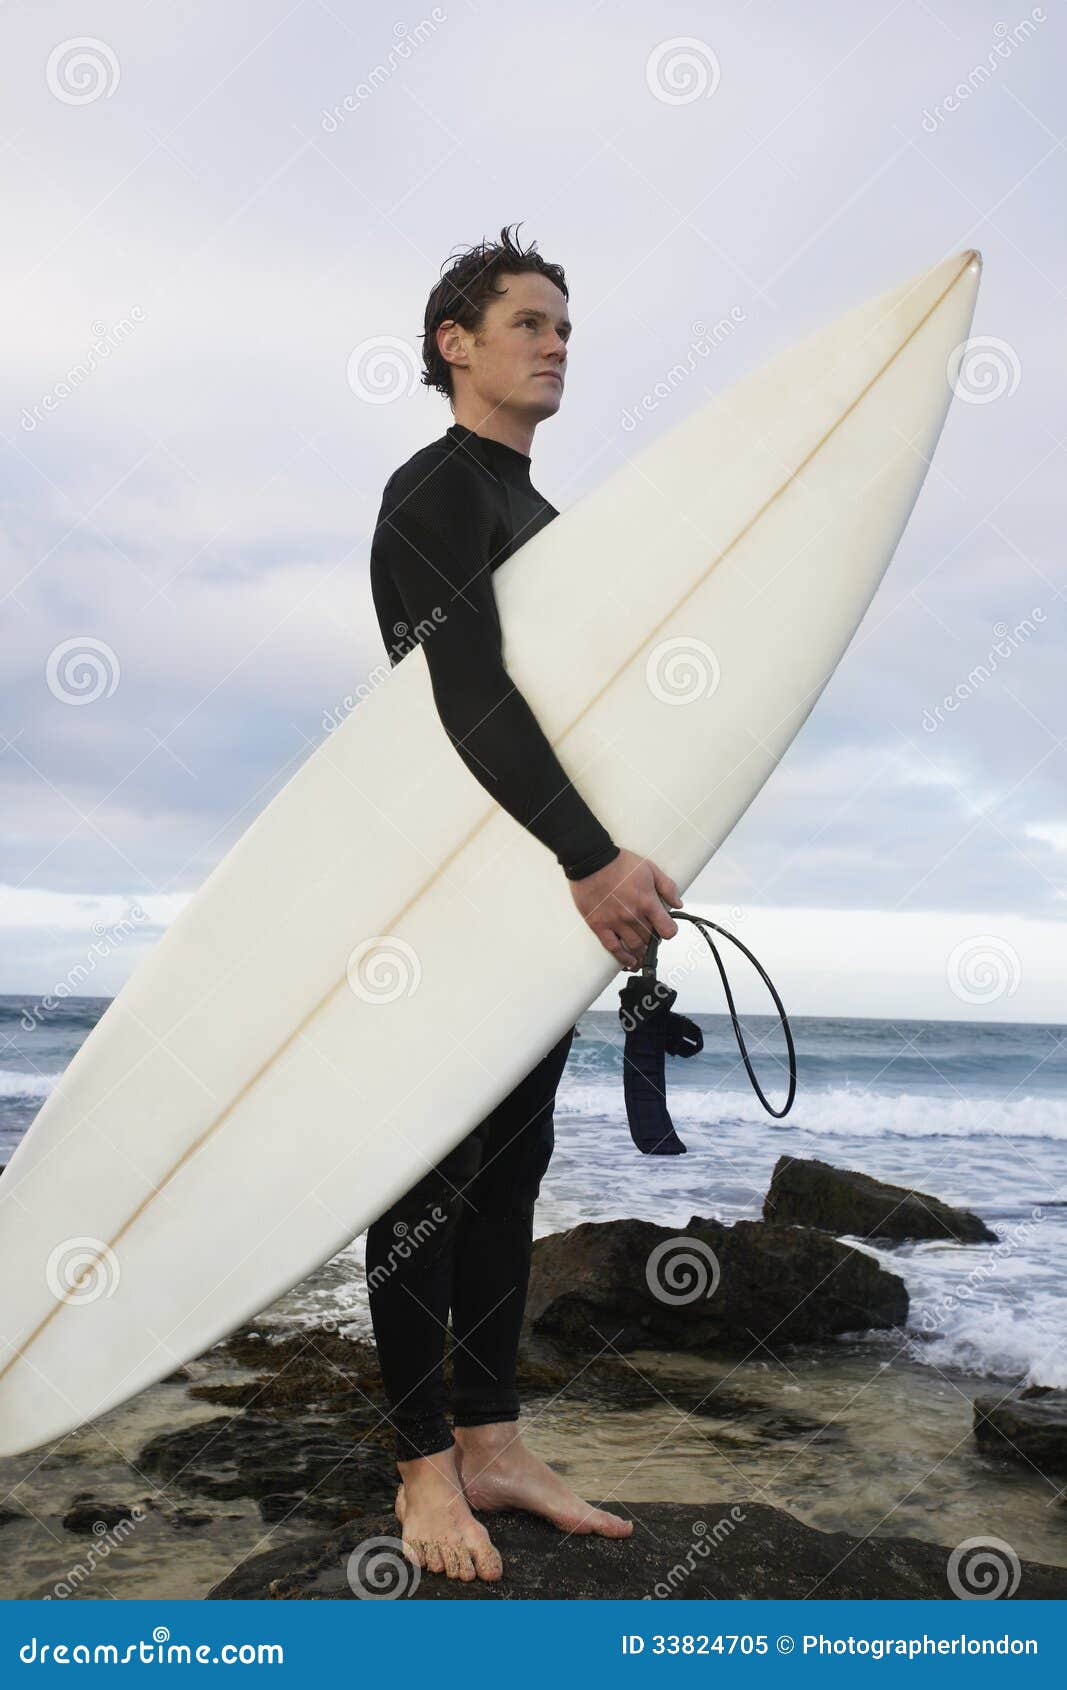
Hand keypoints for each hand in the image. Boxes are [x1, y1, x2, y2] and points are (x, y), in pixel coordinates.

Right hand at [569, 848, 682, 970]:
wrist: (591, 861)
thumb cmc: (619, 863)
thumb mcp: (650, 869)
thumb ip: (668, 887)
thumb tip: (678, 904)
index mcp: (647, 902)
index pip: (667, 930)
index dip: (669, 931)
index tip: (667, 929)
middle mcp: (632, 915)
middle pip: (650, 939)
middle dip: (654, 940)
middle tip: (652, 938)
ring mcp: (615, 922)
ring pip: (634, 947)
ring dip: (641, 954)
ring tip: (643, 956)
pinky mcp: (599, 925)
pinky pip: (613, 948)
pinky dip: (622, 957)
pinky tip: (628, 961)